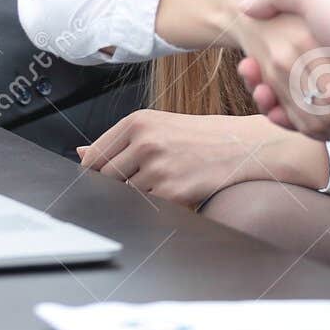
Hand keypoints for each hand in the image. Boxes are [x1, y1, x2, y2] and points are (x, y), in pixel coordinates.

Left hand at [76, 110, 328, 207]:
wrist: (247, 146)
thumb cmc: (207, 137)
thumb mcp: (161, 127)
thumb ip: (121, 142)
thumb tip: (82, 154)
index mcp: (138, 122)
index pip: (94, 158)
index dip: (98, 173)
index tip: (109, 178)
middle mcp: (144, 141)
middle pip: (105, 179)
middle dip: (120, 186)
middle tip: (148, 180)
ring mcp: (157, 167)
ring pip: (126, 196)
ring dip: (142, 196)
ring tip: (168, 181)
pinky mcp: (172, 191)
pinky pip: (149, 207)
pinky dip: (159, 205)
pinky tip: (179, 190)